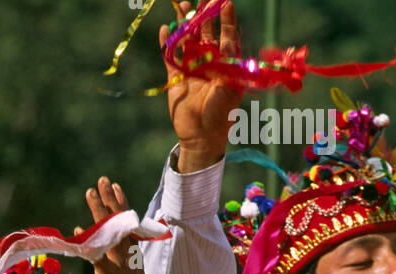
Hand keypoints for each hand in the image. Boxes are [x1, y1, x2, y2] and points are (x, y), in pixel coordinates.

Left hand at [83, 176, 154, 273]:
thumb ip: (119, 259)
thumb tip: (104, 248)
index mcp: (134, 253)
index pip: (128, 222)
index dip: (121, 204)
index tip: (116, 187)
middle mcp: (128, 253)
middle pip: (119, 220)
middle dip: (109, 199)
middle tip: (102, 180)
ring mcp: (119, 263)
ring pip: (108, 231)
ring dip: (98, 211)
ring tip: (90, 192)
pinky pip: (96, 255)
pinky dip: (87, 242)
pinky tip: (78, 230)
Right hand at [159, 0, 239, 172]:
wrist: (200, 137)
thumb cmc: (220, 116)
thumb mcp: (229, 90)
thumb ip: (229, 65)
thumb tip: (229, 41)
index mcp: (225, 63)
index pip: (227, 35)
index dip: (226, 19)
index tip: (226, 2)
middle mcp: (209, 62)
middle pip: (206, 32)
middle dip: (203, 14)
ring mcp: (192, 68)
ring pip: (187, 40)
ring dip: (185, 23)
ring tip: (182, 5)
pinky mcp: (176, 77)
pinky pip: (170, 56)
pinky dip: (167, 43)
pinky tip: (166, 29)